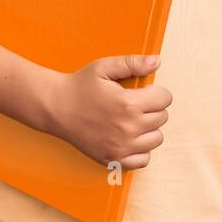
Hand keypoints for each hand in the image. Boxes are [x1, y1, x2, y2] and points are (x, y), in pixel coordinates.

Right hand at [46, 54, 170, 171]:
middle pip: (162, 117)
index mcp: (128, 103)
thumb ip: (133, 63)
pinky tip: (129, 137)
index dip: (156, 92)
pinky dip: (141, 149)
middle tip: (133, 103)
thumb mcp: (105, 67)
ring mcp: (121, 147)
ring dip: (149, 128)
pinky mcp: (114, 160)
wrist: (56, 108)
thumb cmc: (80, 86)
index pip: (165, 98)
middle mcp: (128, 128)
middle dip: (152, 107)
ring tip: (131, 119)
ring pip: (156, 138)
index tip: (143, 91)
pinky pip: (144, 160)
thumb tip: (157, 61)